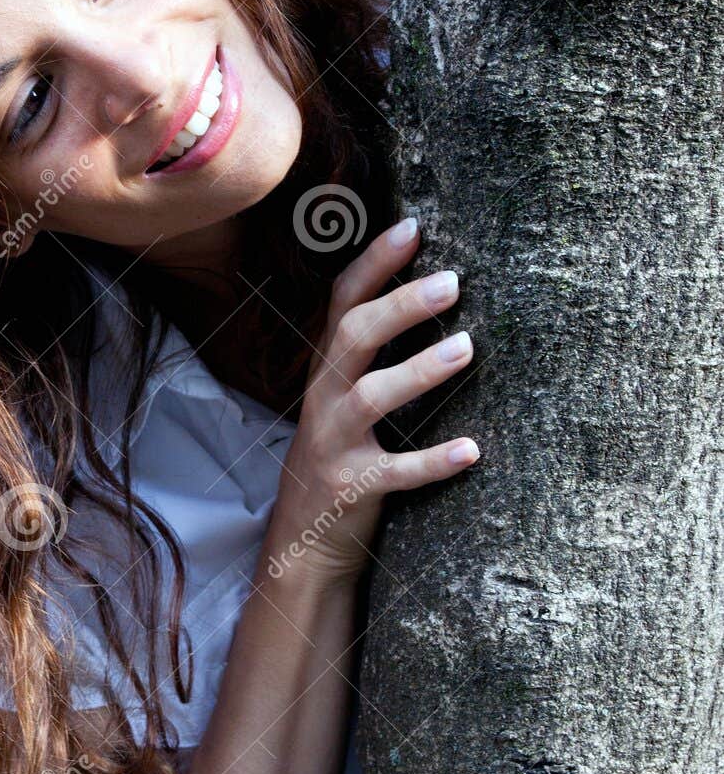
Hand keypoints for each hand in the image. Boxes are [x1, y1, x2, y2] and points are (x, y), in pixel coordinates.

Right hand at [269, 219, 477, 580]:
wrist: (301, 546)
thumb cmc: (339, 458)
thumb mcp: (341, 400)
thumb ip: (367, 355)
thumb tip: (422, 292)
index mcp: (326, 371)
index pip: (343, 303)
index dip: (374, 262)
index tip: (413, 226)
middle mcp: (324, 399)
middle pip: (354, 339)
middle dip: (401, 306)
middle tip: (452, 281)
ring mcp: (334, 444)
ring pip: (370, 398)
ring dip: (418, 371)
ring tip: (466, 348)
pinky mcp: (352, 489)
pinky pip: (394, 472)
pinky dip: (432, 461)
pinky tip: (472, 451)